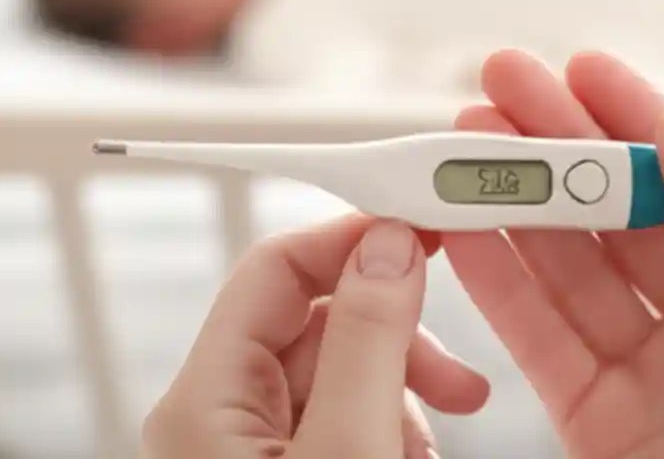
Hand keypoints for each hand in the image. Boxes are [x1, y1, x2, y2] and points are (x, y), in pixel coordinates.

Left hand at [143, 216, 488, 457]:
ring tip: (444, 428)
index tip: (426, 227)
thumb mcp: (349, 449)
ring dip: (405, 394)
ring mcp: (253, 452)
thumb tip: (388, 246)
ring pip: (344, 376)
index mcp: (205, 402)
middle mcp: (220, 419)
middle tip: (458, 374)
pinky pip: (347, 422)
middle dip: (399, 340)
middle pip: (321, 324)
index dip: (354, 239)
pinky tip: (413, 455)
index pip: (276, 268)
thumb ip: (367, 344)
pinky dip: (392, 430)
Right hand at [445, 50, 663, 457]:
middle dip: (556, 145)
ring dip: (511, 201)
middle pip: (614, 213)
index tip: (581, 66)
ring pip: (564, 265)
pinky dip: (493, 279)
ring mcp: (638, 366)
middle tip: (498, 85)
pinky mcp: (585, 415)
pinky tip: (460, 228)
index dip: (634, 118)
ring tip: (461, 144)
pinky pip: (532, 335)